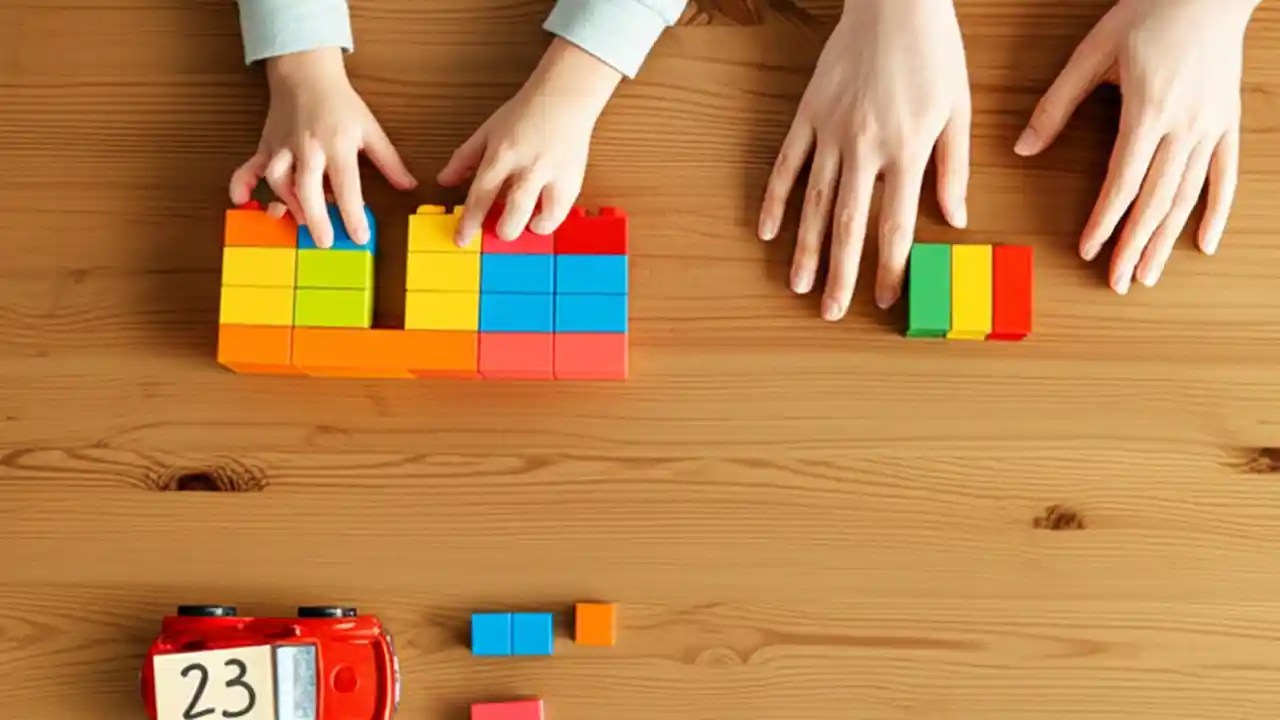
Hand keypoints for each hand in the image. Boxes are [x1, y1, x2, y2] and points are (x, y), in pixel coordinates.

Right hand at [229, 48, 416, 247]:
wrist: (306, 74)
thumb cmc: (340, 104)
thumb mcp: (371, 129)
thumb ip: (389, 161)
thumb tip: (409, 186)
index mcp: (338, 144)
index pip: (347, 185)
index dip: (353, 213)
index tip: (360, 236)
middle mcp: (308, 148)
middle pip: (308, 187)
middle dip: (315, 217)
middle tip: (325, 242)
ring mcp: (283, 147)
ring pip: (279, 178)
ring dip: (287, 203)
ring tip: (298, 221)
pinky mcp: (265, 146)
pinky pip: (249, 166)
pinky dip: (241, 183)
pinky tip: (240, 200)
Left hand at [439, 38, 620, 245]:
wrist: (565, 98)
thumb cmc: (525, 113)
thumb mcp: (487, 131)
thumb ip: (465, 158)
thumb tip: (444, 181)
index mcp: (503, 153)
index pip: (482, 194)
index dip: (470, 221)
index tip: (462, 239)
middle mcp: (529, 166)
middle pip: (514, 211)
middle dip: (504, 229)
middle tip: (499, 229)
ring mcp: (555, 174)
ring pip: (545, 215)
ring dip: (531, 227)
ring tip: (526, 224)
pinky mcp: (574, 179)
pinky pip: (562, 211)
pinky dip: (550, 220)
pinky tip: (543, 216)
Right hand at [758, 0, 970, 319]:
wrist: (895, 0)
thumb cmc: (934, 52)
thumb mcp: (958, 109)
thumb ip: (954, 168)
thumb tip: (955, 219)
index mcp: (908, 149)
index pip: (896, 224)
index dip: (889, 267)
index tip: (883, 299)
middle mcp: (866, 147)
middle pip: (849, 225)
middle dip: (841, 274)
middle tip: (831, 312)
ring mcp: (832, 131)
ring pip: (815, 203)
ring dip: (806, 249)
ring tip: (799, 285)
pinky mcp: (809, 114)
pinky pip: (787, 164)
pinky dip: (775, 199)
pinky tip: (767, 231)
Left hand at [1016, 0, 1258, 292]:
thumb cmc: (1149, 13)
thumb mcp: (1092, 54)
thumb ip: (1056, 105)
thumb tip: (1023, 148)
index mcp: (1148, 110)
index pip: (1123, 181)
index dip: (1105, 221)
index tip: (1089, 250)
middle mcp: (1184, 125)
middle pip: (1156, 200)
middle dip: (1135, 245)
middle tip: (1118, 283)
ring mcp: (1211, 126)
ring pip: (1188, 196)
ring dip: (1166, 240)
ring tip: (1149, 275)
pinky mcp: (1228, 121)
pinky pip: (1225, 176)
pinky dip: (1215, 212)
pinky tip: (1203, 244)